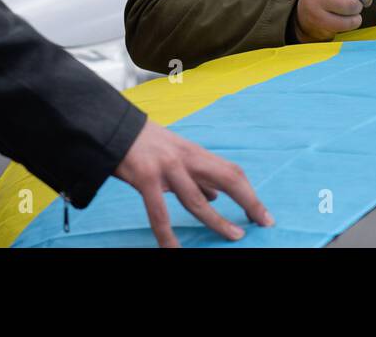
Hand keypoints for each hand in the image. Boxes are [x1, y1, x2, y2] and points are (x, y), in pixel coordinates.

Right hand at [114, 119, 272, 247]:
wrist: (112, 126)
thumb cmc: (144, 143)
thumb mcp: (174, 154)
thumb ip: (194, 174)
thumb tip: (214, 196)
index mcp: (194, 153)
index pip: (231, 172)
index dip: (250, 194)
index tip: (263, 215)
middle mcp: (185, 158)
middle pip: (227, 177)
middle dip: (248, 200)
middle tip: (263, 222)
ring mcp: (166, 167)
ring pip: (197, 199)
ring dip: (217, 220)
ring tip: (234, 236)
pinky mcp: (145, 177)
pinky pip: (159, 213)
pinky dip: (167, 235)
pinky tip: (173, 250)